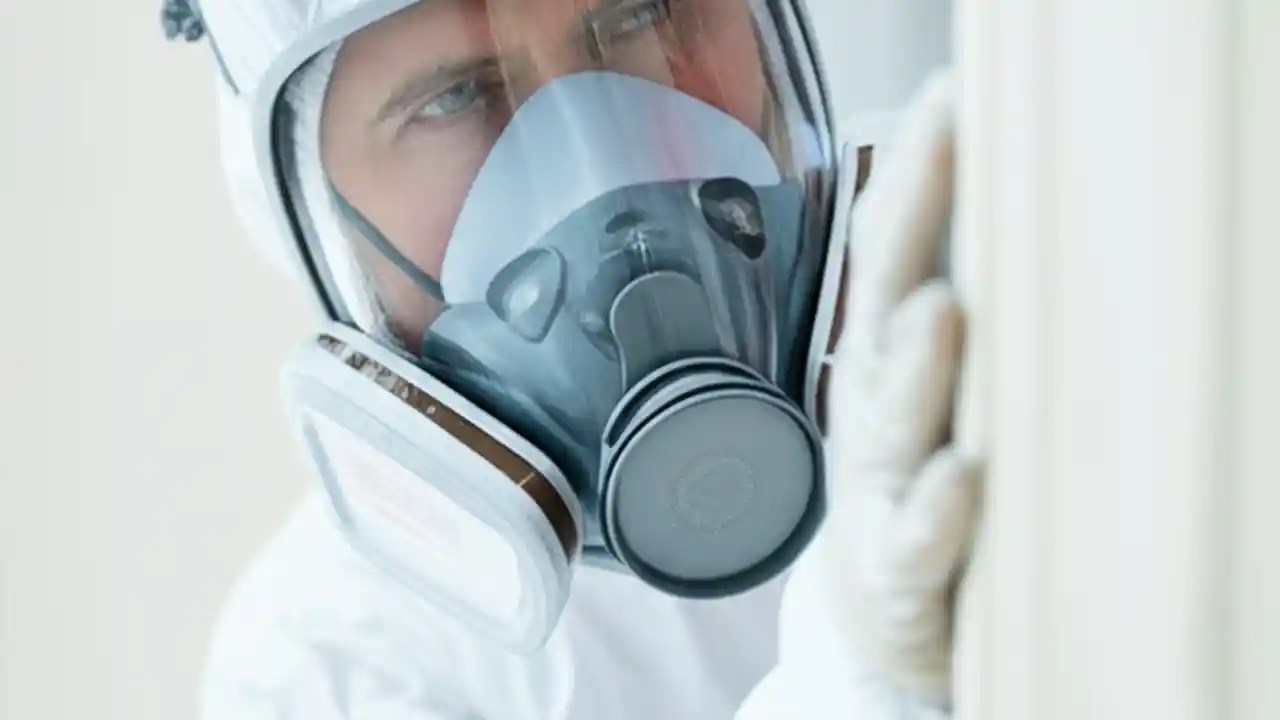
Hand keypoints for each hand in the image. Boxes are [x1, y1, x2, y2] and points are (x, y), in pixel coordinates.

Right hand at [816, 69, 979, 705]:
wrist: (873, 611)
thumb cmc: (907, 484)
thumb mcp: (913, 389)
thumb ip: (930, 311)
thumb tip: (966, 205)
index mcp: (879, 364)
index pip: (890, 254)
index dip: (916, 175)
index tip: (950, 95)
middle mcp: (873, 415)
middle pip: (884, 312)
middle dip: (911, 224)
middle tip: (942, 143)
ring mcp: (881, 493)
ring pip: (896, 424)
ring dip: (917, 368)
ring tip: (940, 309)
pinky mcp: (901, 574)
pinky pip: (916, 541)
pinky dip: (936, 510)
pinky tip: (961, 472)